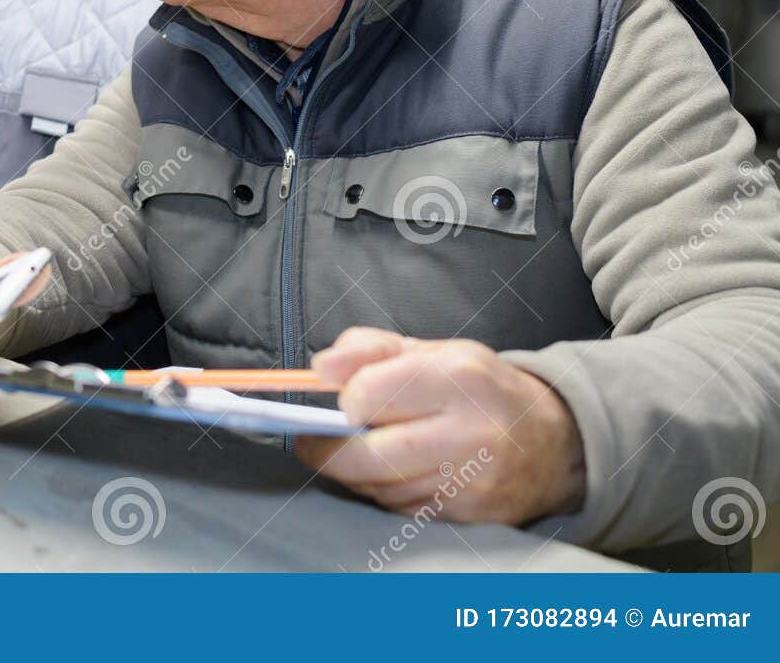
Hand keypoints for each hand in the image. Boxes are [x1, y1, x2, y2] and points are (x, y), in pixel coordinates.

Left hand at [293, 327, 586, 525]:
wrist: (556, 443)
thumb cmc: (480, 388)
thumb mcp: (432, 350)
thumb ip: (369, 349)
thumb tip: (320, 369)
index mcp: (458, 377)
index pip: (371, 394)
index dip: (345, 399)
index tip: (343, 399)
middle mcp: (470, 432)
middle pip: (370, 456)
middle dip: (328, 451)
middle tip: (311, 441)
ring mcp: (473, 482)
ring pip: (382, 488)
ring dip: (355, 473)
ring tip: (354, 450)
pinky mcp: (472, 516)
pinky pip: (403, 509)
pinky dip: (385, 492)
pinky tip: (390, 472)